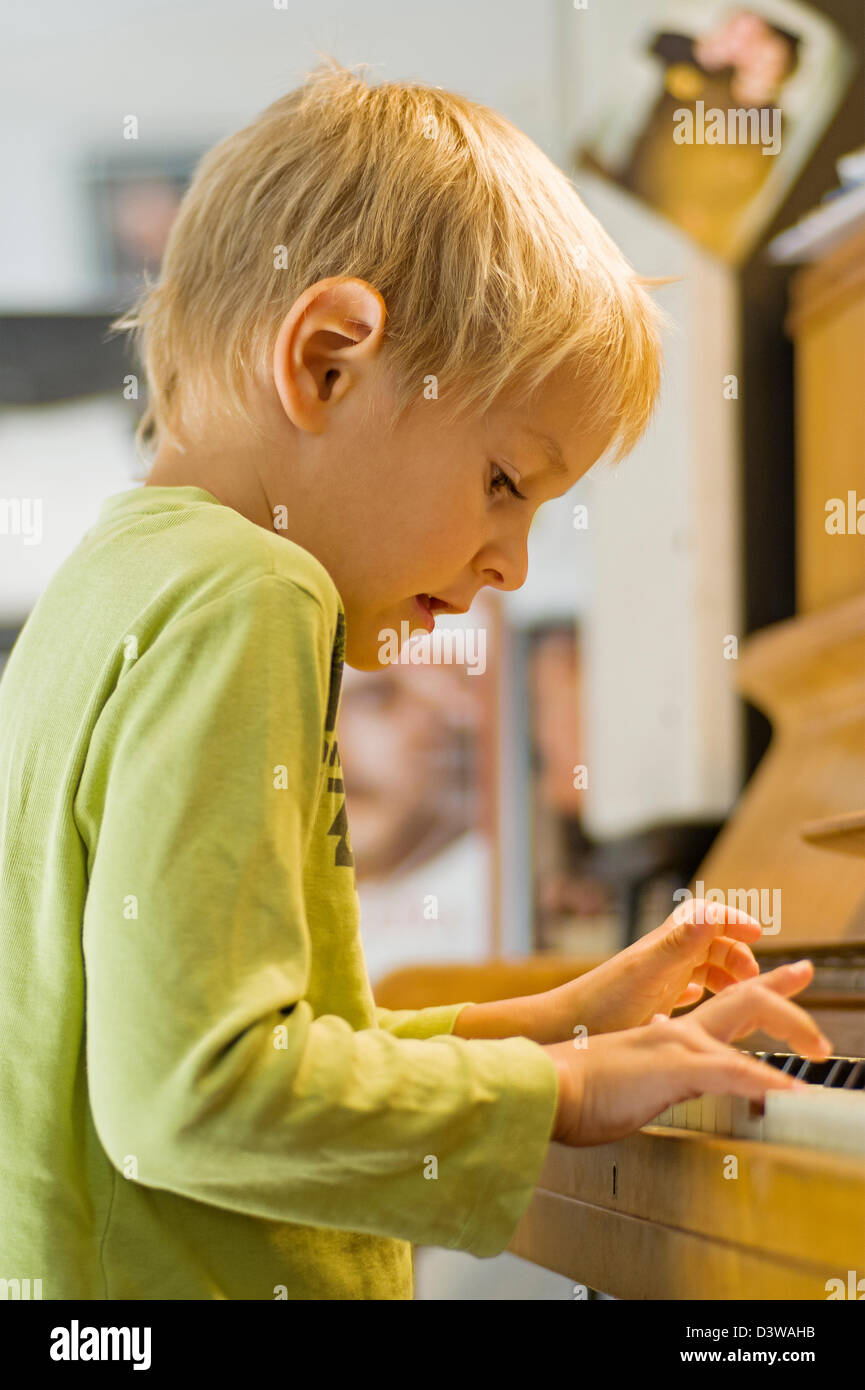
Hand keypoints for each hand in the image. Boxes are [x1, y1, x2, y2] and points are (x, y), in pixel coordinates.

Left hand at [542, 898, 767, 1039]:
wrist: (561, 1032)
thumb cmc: (601, 1006)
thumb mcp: (648, 974)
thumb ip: (679, 943)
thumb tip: (710, 911)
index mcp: (665, 946)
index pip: (706, 916)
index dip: (734, 920)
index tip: (760, 934)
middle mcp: (662, 958)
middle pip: (709, 942)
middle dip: (735, 953)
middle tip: (751, 979)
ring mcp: (656, 980)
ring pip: (699, 966)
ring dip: (723, 974)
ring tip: (737, 994)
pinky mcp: (649, 1004)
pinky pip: (682, 989)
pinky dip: (701, 991)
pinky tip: (701, 1003)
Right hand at [544, 962, 830, 1147]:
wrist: (546, 1083)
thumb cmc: (575, 1088)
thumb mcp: (625, 1075)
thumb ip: (650, 1070)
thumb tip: (660, 1076)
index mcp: (667, 1035)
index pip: (722, 1004)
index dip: (758, 991)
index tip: (786, 977)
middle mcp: (678, 1028)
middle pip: (744, 995)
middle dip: (783, 990)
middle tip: (807, 974)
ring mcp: (679, 1041)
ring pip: (748, 1011)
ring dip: (792, 1026)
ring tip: (821, 1047)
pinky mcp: (677, 1063)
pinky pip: (735, 1070)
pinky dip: (768, 1082)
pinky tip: (792, 1093)